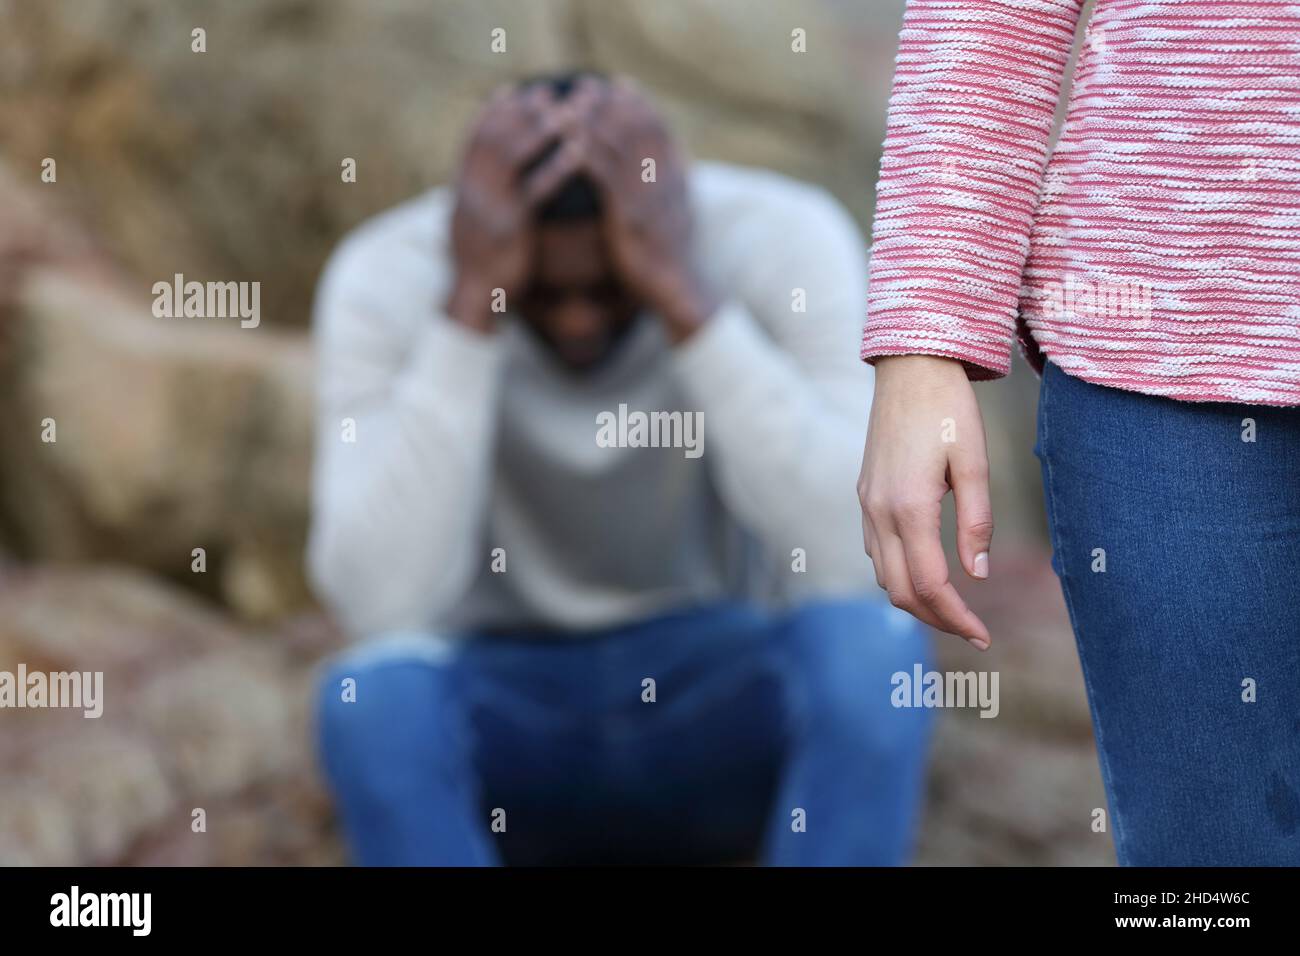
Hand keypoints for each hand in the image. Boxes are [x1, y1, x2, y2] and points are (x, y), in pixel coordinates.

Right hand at [445, 84, 586, 331]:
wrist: (475, 296)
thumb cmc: (479, 260)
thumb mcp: (471, 221)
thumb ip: (477, 194)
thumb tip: (483, 172)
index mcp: (461, 187)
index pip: (475, 137)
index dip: (494, 112)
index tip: (516, 92)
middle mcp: (470, 190)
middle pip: (496, 135)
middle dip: (523, 111)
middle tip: (549, 93)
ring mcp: (488, 206)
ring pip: (513, 154)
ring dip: (542, 129)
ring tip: (569, 112)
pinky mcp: (510, 226)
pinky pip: (535, 189)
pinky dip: (557, 167)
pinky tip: (579, 153)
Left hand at [566, 77, 718, 341]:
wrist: (677, 288)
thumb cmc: (671, 256)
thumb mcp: (678, 214)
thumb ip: (672, 187)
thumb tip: (671, 166)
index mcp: (677, 177)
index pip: (660, 127)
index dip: (639, 103)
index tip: (619, 85)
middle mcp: (665, 179)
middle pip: (637, 126)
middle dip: (611, 103)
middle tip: (586, 84)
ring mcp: (647, 196)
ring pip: (619, 145)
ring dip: (593, 120)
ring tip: (568, 103)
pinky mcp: (628, 215)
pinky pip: (605, 175)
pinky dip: (586, 153)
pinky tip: (568, 141)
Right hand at [857, 355, 994, 649]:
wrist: (910, 366)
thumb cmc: (948, 409)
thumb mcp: (974, 463)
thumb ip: (976, 522)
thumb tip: (979, 576)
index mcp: (909, 508)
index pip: (930, 584)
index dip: (957, 618)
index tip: (983, 635)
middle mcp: (879, 512)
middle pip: (900, 591)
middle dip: (936, 618)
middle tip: (972, 629)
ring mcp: (866, 504)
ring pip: (882, 575)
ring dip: (914, 599)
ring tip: (952, 606)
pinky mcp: (865, 494)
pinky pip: (874, 551)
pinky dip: (898, 573)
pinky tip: (924, 568)